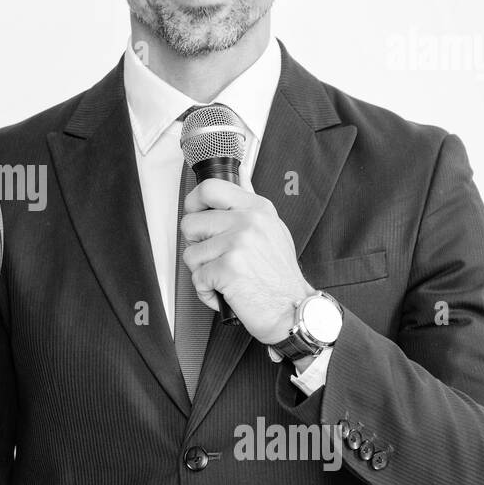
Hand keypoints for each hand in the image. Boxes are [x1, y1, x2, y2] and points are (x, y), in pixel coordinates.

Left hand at [180, 178, 312, 344]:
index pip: (210, 188)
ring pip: (191, 254)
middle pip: (190, 223)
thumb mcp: (271, 229)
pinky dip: (207, 291)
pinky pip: (197, 278)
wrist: (292, 311)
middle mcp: (248, 221)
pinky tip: (226, 292)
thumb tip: (241, 173)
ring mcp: (238, 243)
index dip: (193, 202)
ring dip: (203, 272)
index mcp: (257, 208)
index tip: (196, 215)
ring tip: (226, 277)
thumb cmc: (279, 277)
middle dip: (196, 245)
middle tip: (215, 257)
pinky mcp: (228, 267)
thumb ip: (249, 202)